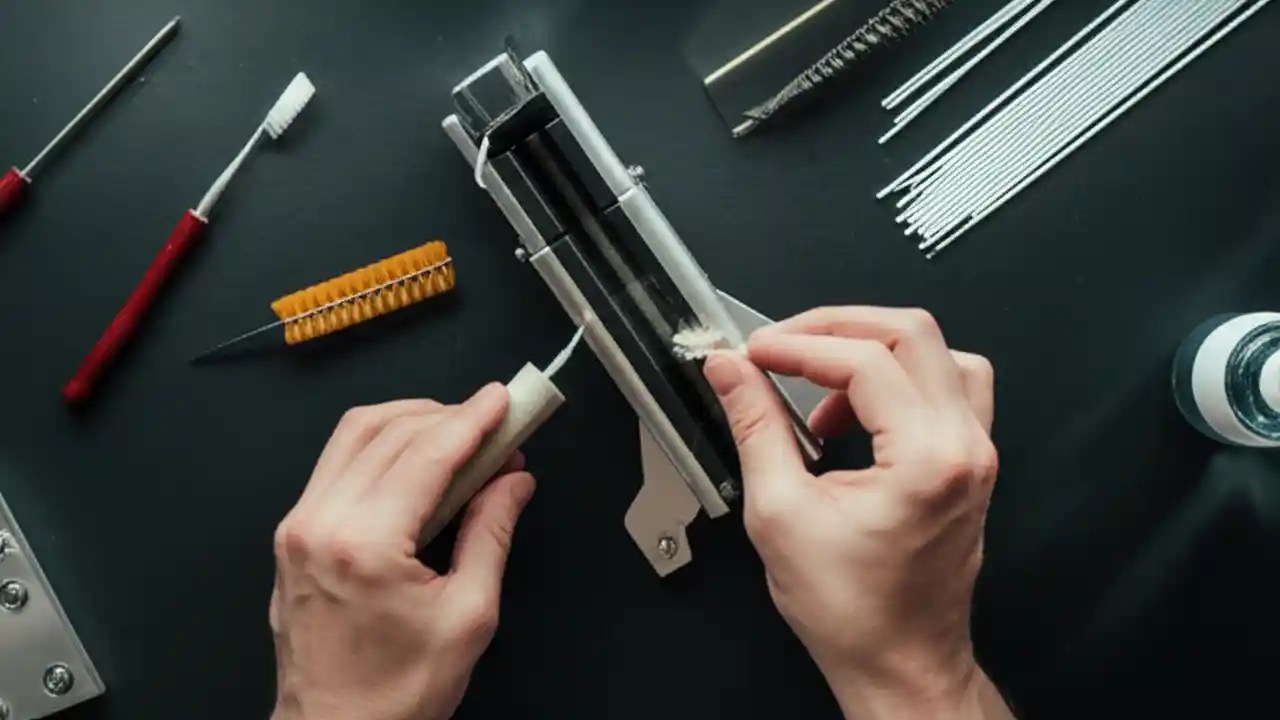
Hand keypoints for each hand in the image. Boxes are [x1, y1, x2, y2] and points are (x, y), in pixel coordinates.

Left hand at [269, 384, 533, 719]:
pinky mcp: (293, 535)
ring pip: (354, 435)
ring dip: (411, 420)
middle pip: (388, 430)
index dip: (472, 419)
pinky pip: (338, 463)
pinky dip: (382, 446)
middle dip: (449, 416)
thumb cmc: (396, 694)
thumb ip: (491, 534)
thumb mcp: (469, 615)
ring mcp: (298, 527)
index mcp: (364, 545)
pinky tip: (419, 459)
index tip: (504, 401)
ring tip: (461, 434)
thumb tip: (512, 481)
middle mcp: (319, 524)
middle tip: (496, 424)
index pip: (426, 452)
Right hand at [704, 307, 1010, 718]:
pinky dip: (897, 380)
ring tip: (820, 377)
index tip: (756, 353)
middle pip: (912, 334)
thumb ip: (755, 427)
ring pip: (939, 354)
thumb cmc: (854, 613)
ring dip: (874, 349)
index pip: (864, 361)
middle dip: (838, 327)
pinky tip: (853, 410)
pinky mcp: (971, 463)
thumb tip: (733, 373)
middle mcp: (965, 448)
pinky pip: (947, 388)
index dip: (800, 345)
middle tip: (784, 343)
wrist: (900, 663)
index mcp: (928, 460)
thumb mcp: (780, 513)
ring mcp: (976, 454)